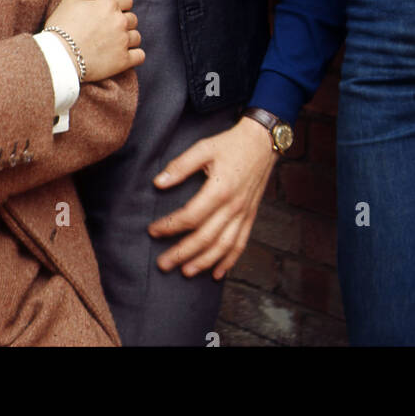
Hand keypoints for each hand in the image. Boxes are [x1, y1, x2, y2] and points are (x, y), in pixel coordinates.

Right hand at [47, 0, 143, 82]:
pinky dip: (135, 55)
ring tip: (115, 43)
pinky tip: (124, 56)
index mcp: (109, 5)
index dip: (120, 5)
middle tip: (110, 29)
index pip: (126, 0)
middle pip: (133, 18)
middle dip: (124, 22)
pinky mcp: (123, 61)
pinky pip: (140, 56)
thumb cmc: (62, 27)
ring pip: (136, 36)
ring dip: (129, 38)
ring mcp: (123, 41)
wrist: (59, 57)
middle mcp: (120, 21)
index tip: (111, 12)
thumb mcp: (72, 1)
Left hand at [147, 117, 275, 279]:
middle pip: (205, 238)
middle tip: (162, 264)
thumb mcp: (203, 147)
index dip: (169, 226)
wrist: (262, 142)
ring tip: (185, 272)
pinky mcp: (250, 216)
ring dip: (204, 262)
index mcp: (219, 189)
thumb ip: (180, 165)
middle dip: (182, 253)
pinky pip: (241, 244)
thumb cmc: (230, 144)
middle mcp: (233, 206)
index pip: (190, 216)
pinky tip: (217, 273)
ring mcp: (243, 214)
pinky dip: (229, 261)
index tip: (152, 231)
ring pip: (223, 246)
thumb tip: (158, 183)